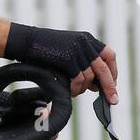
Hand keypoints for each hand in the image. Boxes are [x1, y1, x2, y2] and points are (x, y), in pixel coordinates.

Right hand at [4, 23, 120, 105]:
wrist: (26, 41)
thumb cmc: (44, 49)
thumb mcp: (68, 51)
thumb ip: (83, 63)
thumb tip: (97, 84)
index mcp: (87, 39)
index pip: (109, 56)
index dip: (113, 71)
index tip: (112, 85)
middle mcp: (85, 43)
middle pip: (104, 69)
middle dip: (109, 86)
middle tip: (112, 100)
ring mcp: (77, 50)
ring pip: (90, 77)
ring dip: (84, 89)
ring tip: (76, 93)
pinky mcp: (67, 59)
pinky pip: (78, 79)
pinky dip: (75, 89)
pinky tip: (70, 92)